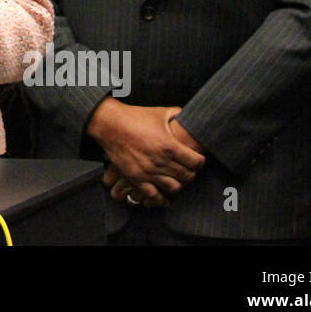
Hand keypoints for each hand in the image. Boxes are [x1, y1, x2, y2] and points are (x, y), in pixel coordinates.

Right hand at [86, 98, 203, 204]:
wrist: (110, 124)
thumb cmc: (134, 117)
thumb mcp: (160, 112)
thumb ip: (178, 114)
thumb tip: (189, 115)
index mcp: (170, 146)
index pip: (197, 162)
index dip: (200, 161)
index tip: (198, 160)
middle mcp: (161, 161)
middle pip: (188, 176)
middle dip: (191, 173)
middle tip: (187, 169)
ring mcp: (148, 172)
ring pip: (174, 188)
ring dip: (178, 184)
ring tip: (176, 178)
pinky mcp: (136, 178)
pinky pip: (154, 196)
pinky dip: (161, 198)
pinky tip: (164, 197)